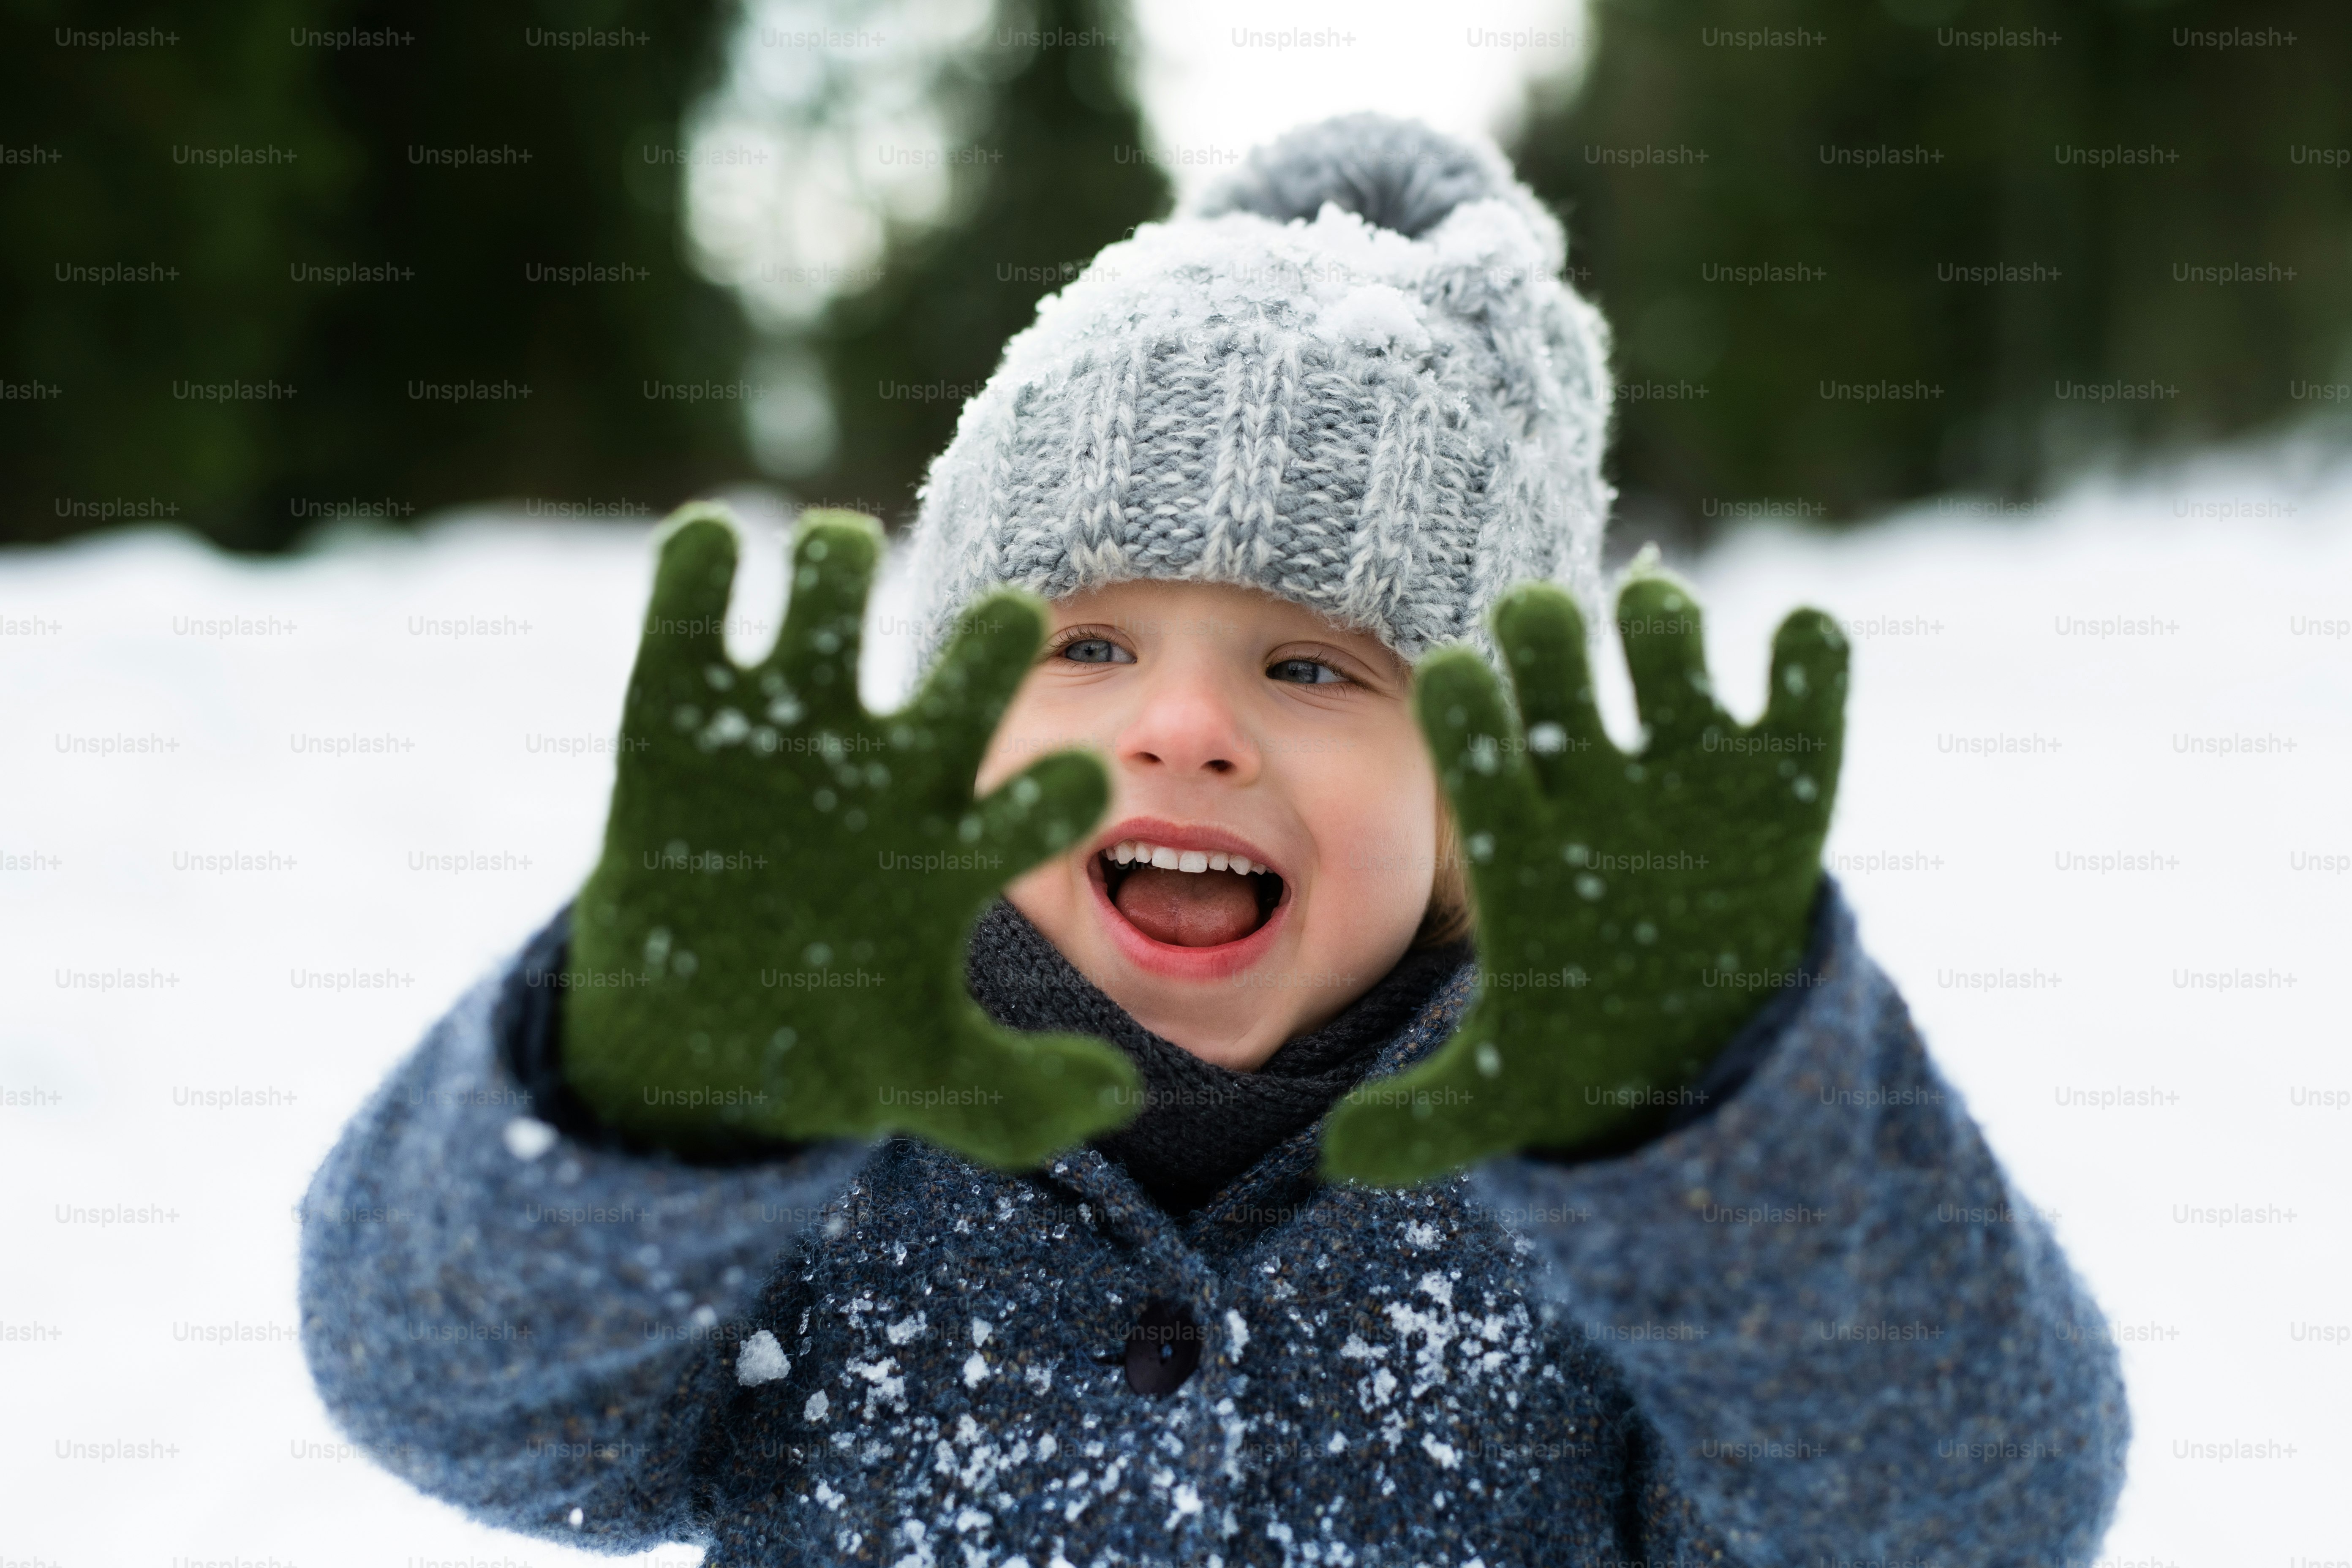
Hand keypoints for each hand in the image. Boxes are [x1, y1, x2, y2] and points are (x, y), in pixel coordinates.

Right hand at [563, 503, 1138, 1167]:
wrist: (690, 1035)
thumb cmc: (831, 1041)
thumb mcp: (930, 1081)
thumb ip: (1023, 1096)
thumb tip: (1124, 1097)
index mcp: (952, 846)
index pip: (1041, 802)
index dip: (1066, 792)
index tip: (1091, 787)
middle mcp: (885, 769)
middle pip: (965, 681)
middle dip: (991, 644)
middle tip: (1010, 620)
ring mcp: (785, 735)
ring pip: (832, 612)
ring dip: (839, 568)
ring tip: (841, 551)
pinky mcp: (676, 719)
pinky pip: (692, 622)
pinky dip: (698, 572)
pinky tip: (715, 547)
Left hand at [1320, 571, 1847, 1184]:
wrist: (1701, 1035)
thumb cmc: (1588, 1041)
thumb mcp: (1510, 1090)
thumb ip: (1428, 1119)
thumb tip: (1341, 1160)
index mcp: (1524, 835)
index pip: (1470, 739)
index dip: (1458, 704)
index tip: (1449, 683)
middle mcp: (1599, 777)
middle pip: (1554, 665)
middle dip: (1543, 630)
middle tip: (1536, 620)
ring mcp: (1695, 765)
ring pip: (1665, 643)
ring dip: (1657, 618)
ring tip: (1651, 619)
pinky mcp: (1790, 776)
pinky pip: (1806, 685)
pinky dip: (1808, 656)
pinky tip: (1796, 647)